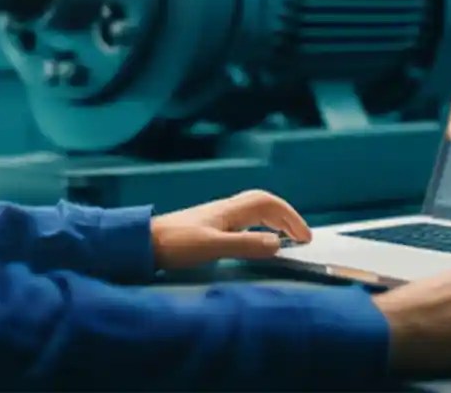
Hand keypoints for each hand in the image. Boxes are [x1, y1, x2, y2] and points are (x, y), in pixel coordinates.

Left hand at [149, 190, 311, 269]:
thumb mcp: (213, 247)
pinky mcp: (211, 225)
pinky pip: (246, 219)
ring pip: (255, 210)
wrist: (145, 243)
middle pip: (265, 203)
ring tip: (287, 238)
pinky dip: (261, 226)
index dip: (290, 217)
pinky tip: (259, 240)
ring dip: (275, 220)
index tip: (305, 237)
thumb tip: (277, 244)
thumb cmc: (177, 243)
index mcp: (230, 210)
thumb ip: (245, 245)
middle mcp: (227, 209)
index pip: (269, 203)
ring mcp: (219, 216)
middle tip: (302, 238)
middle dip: (287, 217)